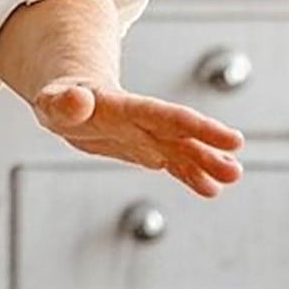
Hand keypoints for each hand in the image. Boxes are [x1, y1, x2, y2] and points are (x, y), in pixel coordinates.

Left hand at [31, 77, 244, 197]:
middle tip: (236, 166)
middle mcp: (141, 120)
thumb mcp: (52, 102)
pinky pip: (172, 163)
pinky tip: (210, 189)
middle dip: (207, 145)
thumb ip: (62, 102)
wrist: (68, 103)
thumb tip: (77, 99)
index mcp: (121, 106)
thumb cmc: (58, 101)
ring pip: (181, 149)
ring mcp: (147, 135)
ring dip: (206, 163)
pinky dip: (190, 175)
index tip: (229, 138)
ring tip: (232, 177)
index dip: (193, 126)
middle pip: (178, 131)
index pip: (162, 115)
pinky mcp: (147, 149)